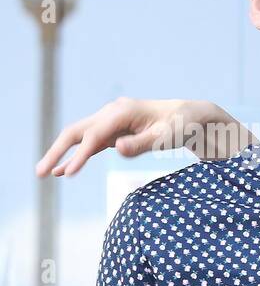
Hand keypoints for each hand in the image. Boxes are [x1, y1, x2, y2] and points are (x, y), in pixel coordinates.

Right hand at [35, 97, 254, 175]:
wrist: (193, 117)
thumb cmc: (182, 126)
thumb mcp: (167, 136)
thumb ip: (141, 143)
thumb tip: (116, 148)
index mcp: (122, 111)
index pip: (94, 135)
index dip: (79, 155)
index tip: (68, 174)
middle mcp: (112, 113)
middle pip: (76, 131)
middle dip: (57, 151)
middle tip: (40, 173)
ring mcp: (112, 121)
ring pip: (80, 136)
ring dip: (62, 154)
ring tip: (46, 174)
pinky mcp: (116, 131)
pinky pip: (91, 143)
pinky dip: (78, 155)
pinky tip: (65, 170)